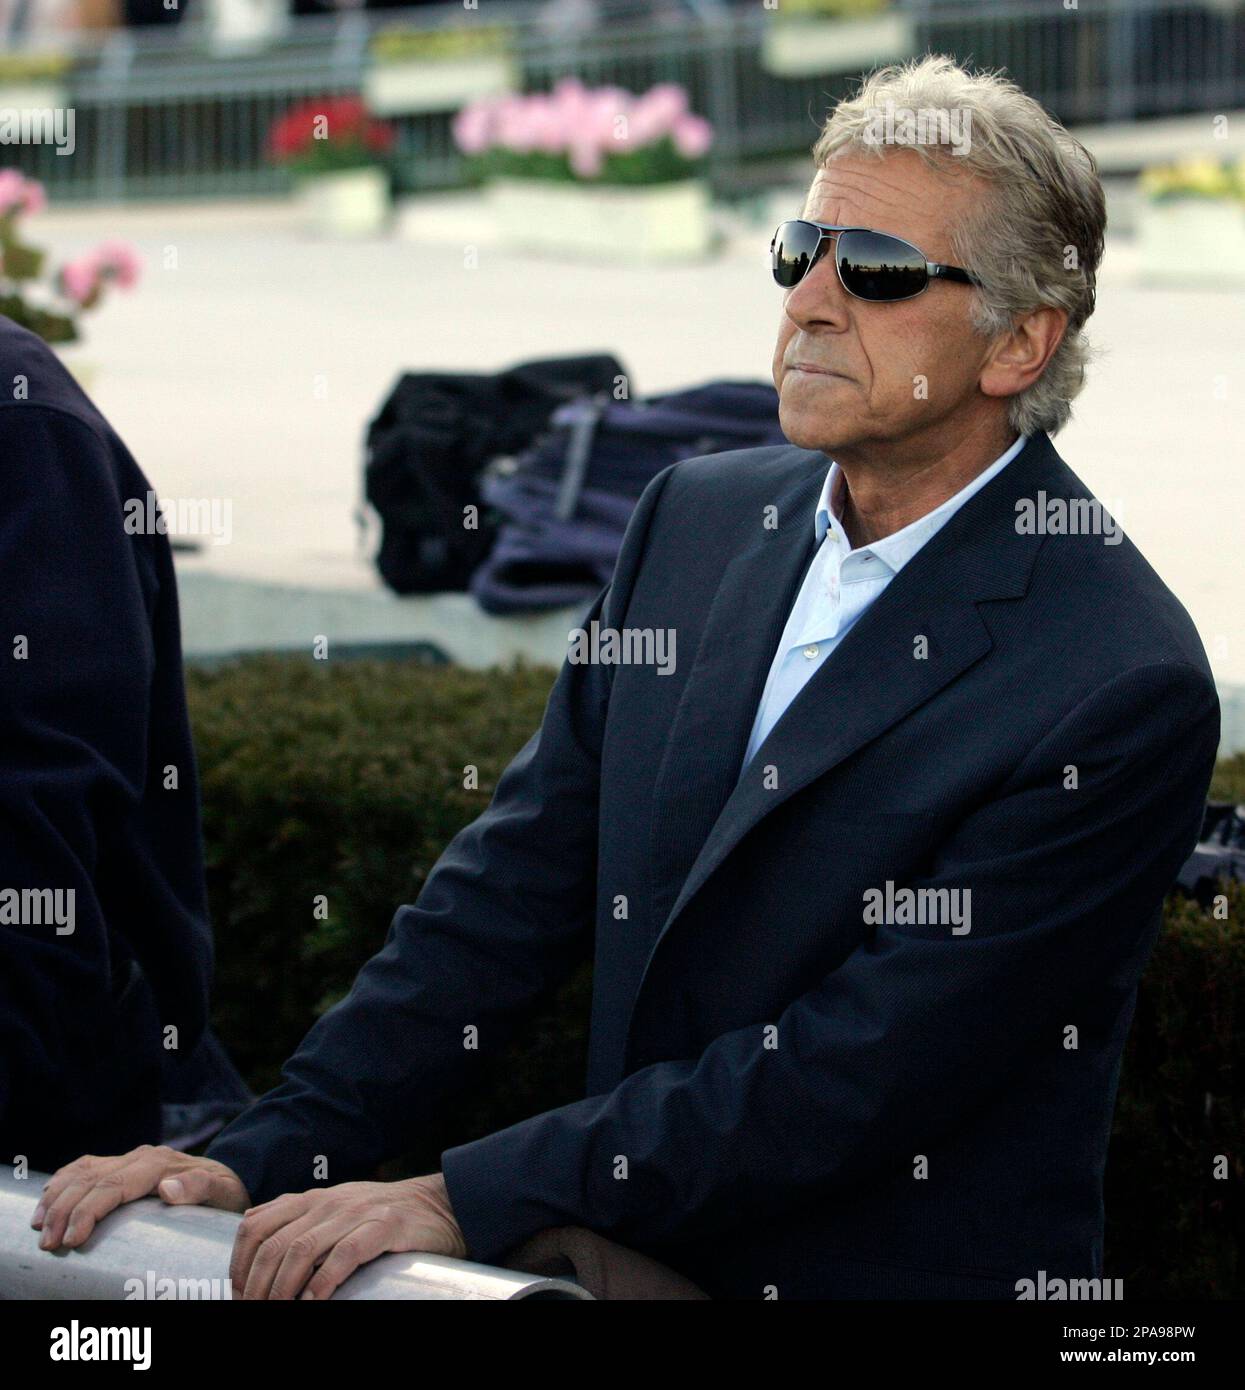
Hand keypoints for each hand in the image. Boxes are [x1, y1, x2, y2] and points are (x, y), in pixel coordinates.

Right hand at [33, 1145, 249, 1249]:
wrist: (234, 1176)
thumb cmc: (226, 1192)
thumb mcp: (223, 1192)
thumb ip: (200, 1188)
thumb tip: (168, 1187)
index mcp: (160, 1164)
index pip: (113, 1185)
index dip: (88, 1211)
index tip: (72, 1240)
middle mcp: (142, 1158)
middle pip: (92, 1180)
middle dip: (63, 1211)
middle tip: (48, 1243)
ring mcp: (131, 1159)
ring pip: (83, 1171)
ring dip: (57, 1196)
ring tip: (39, 1226)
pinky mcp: (125, 1164)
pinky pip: (87, 1166)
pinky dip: (64, 1180)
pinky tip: (49, 1195)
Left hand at [230, 1173, 466, 1299]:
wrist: (439, 1203)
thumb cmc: (382, 1212)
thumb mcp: (334, 1204)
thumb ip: (295, 1211)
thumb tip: (250, 1220)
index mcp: (311, 1198)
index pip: (256, 1225)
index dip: (238, 1263)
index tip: (238, 1293)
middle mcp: (328, 1202)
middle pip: (274, 1244)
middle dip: (257, 1285)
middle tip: (254, 1310)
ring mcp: (356, 1212)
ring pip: (302, 1249)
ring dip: (282, 1288)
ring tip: (278, 1311)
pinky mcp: (384, 1227)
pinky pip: (344, 1254)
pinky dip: (323, 1282)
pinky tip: (313, 1302)